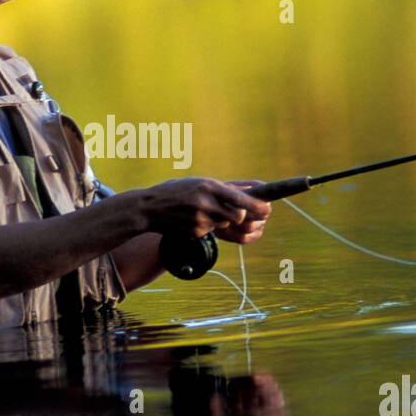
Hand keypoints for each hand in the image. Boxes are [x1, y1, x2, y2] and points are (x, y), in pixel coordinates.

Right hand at [140, 177, 270, 240]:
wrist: (148, 208)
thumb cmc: (177, 191)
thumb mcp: (199, 183)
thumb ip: (224, 189)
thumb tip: (253, 191)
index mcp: (208, 186)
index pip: (241, 199)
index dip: (257, 206)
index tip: (267, 210)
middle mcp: (205, 203)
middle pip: (237, 216)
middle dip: (241, 217)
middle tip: (239, 214)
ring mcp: (199, 219)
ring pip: (224, 224)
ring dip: (220, 220)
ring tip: (203, 211)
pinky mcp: (194, 232)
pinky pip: (210, 232)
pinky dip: (206, 227)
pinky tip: (191, 219)